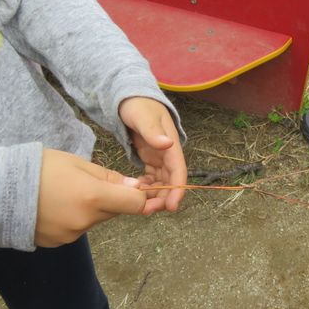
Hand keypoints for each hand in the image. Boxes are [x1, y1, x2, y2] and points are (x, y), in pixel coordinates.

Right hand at [36, 148, 145, 246]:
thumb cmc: (38, 169)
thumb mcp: (77, 164)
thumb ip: (109, 177)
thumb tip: (136, 187)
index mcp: (93, 198)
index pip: (136, 204)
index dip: (139, 196)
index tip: (133, 187)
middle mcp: (86, 221)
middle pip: (114, 211)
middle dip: (110, 199)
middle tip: (87, 184)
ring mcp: (72, 234)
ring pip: (95, 220)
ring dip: (90, 209)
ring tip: (65, 194)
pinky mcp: (59, 242)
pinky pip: (77, 229)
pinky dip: (73, 219)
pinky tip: (55, 207)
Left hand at [119, 97, 186, 213]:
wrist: (129, 98)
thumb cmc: (137, 105)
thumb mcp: (143, 117)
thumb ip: (154, 132)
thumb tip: (168, 144)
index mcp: (171, 144)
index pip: (178, 171)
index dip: (177, 190)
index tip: (172, 206)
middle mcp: (168, 152)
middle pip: (172, 180)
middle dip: (165, 197)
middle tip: (149, 210)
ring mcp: (160, 156)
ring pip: (163, 181)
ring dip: (156, 193)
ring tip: (141, 204)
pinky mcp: (151, 158)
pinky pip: (153, 177)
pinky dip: (147, 186)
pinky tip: (137, 190)